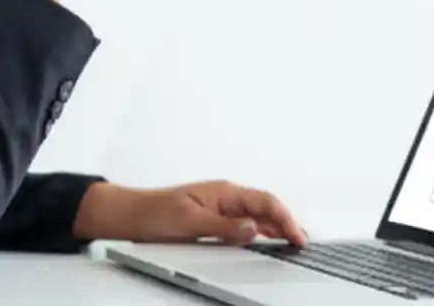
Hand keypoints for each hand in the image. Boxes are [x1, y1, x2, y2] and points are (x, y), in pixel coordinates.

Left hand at [72, 181, 307, 247]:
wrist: (132, 216)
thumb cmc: (155, 213)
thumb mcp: (191, 222)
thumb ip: (224, 227)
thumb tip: (253, 230)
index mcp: (224, 192)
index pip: (264, 202)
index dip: (285, 219)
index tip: (297, 236)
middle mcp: (225, 197)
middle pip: (265, 208)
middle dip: (286, 223)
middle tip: (301, 242)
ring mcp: (220, 208)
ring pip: (256, 216)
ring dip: (275, 228)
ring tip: (291, 242)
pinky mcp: (213, 220)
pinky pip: (244, 225)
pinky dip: (260, 232)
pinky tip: (266, 241)